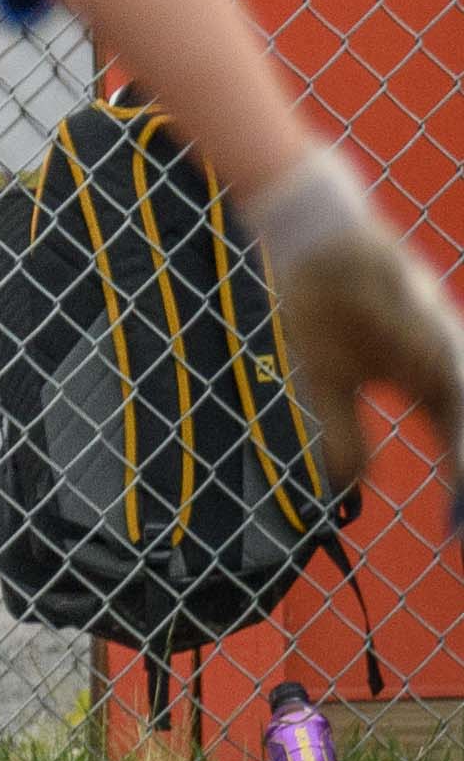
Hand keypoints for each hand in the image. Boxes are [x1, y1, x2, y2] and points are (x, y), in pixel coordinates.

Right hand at [257, 152, 463, 519]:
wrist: (312, 244)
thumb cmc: (324, 312)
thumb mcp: (329, 384)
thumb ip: (344, 432)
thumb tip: (349, 489)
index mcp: (423, 380)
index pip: (453, 433)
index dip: (458, 471)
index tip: (457, 515)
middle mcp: (439, 355)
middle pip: (463, 407)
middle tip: (463, 491)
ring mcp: (431, 323)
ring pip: (458, 374)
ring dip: (459, 415)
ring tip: (462, 461)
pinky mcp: (412, 290)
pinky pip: (430, 328)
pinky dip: (435, 356)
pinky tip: (436, 377)